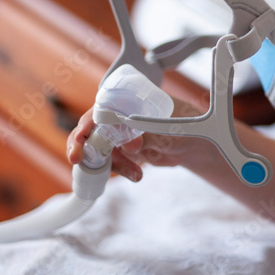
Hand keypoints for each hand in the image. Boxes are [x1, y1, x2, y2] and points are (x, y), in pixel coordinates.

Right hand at [66, 96, 203, 181]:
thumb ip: (150, 134)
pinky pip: (112, 161)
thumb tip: (131, 144)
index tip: (82, 137)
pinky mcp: (124, 151)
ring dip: (111, 163)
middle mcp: (121, 115)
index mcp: (131, 100)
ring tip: (135, 172)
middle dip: (82, 144)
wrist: (196, 145)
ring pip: (99, 148)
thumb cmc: (188, 127)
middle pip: (91, 128)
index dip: (88, 121)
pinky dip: (121, 169)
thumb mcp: (172, 129)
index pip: (102, 107)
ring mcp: (120, 133)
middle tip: (77, 160)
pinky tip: (138, 174)